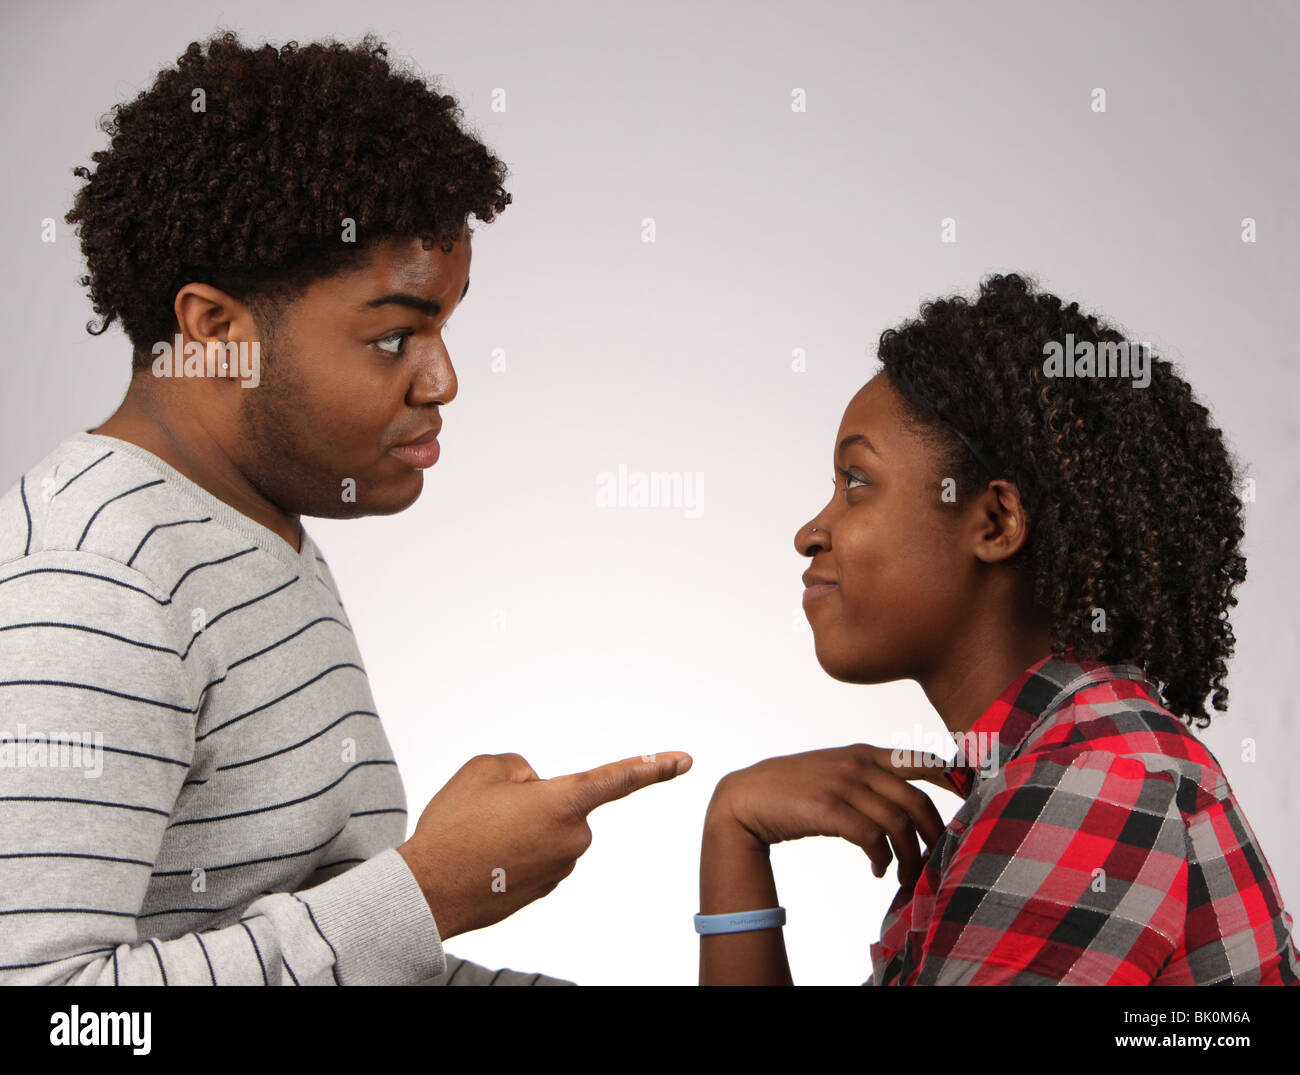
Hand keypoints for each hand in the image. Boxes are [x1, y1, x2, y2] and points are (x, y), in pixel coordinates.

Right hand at [398, 751, 690, 938]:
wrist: (429, 890)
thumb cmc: (455, 825)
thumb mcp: (483, 769)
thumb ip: (520, 767)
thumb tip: (534, 786)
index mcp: (565, 802)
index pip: (618, 779)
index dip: (653, 766)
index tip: (684, 760)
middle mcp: (574, 838)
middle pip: (562, 803)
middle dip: (533, 801)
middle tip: (489, 814)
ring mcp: (561, 868)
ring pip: (547, 830)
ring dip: (521, 828)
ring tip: (482, 839)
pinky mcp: (545, 889)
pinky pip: (536, 856)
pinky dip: (514, 853)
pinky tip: (486, 858)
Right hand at [705, 743, 953, 887]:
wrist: (745, 798)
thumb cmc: (792, 789)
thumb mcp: (834, 771)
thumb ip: (867, 778)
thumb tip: (905, 806)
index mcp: (864, 751)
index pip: (922, 762)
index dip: (953, 782)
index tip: (973, 801)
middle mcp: (858, 763)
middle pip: (917, 801)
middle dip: (935, 836)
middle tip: (937, 859)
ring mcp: (843, 783)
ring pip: (898, 824)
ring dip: (909, 857)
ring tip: (905, 874)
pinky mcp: (828, 808)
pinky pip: (872, 837)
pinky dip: (882, 859)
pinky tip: (878, 869)